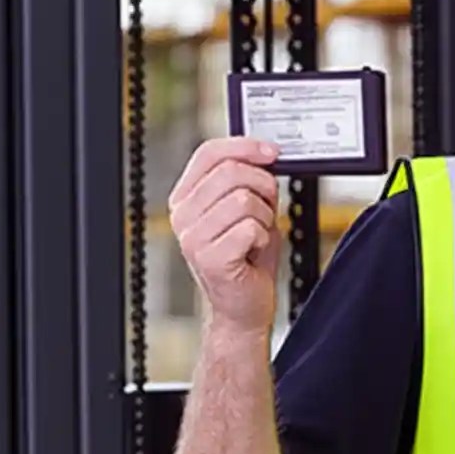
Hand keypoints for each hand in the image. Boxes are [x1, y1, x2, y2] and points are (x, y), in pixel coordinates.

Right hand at [169, 137, 281, 333]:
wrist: (244, 307)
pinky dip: (263, 237)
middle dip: (263, 186)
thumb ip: (247, 180)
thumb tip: (264, 154)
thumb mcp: (247, 209)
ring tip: (256, 234)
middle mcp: (183, 217)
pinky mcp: (210, 259)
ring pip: (244, 199)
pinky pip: (251, 228)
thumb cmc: (246, 258)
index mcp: (186, 198)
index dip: (245, 146)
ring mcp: (192, 238)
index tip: (272, 152)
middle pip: (231, 171)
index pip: (209, 153)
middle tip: (267, 208)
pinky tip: (253, 251)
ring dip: (263, 216)